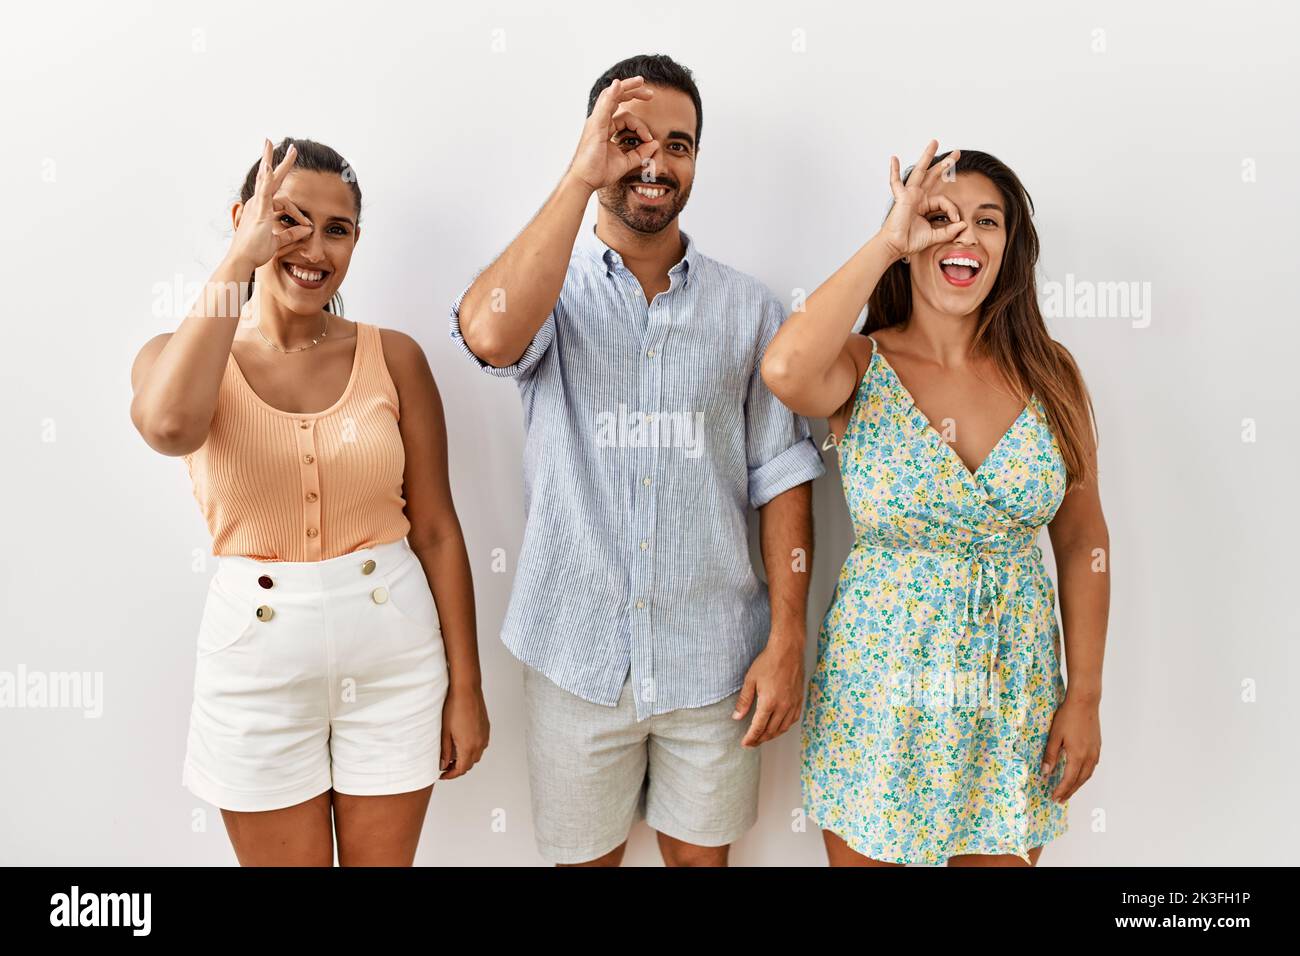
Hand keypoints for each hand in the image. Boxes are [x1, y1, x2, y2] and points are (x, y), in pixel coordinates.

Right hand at [228, 138, 314, 271]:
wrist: (243, 259)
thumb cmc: (255, 252)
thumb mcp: (278, 241)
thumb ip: (292, 234)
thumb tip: (307, 230)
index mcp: (262, 209)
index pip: (281, 199)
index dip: (297, 212)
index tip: (308, 225)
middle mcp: (257, 202)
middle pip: (268, 177)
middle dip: (276, 160)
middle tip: (283, 145)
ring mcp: (257, 204)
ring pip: (269, 179)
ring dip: (277, 162)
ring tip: (285, 148)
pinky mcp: (259, 210)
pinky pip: (264, 191)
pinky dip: (267, 178)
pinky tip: (269, 166)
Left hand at [438, 683, 489, 779]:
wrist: (467, 690)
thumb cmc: (455, 707)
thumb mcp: (445, 732)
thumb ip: (444, 751)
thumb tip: (443, 764)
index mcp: (468, 746)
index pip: (460, 769)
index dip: (450, 775)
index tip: (442, 775)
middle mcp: (480, 743)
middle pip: (469, 764)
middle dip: (457, 768)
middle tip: (445, 765)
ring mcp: (484, 736)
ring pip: (476, 755)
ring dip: (466, 758)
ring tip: (453, 754)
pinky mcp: (486, 728)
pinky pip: (481, 745)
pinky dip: (472, 749)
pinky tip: (463, 742)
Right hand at [564, 76, 659, 191]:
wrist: (585, 181)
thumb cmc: (599, 172)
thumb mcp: (627, 162)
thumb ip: (641, 153)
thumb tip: (655, 143)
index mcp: (606, 128)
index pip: (626, 116)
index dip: (640, 126)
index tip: (648, 139)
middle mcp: (600, 121)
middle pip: (616, 98)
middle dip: (634, 92)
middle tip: (650, 93)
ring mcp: (596, 121)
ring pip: (611, 95)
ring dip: (626, 86)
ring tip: (640, 81)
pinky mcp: (595, 125)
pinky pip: (604, 104)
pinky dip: (612, 93)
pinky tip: (619, 84)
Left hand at [733, 633, 804, 747]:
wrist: (788, 650)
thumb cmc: (768, 662)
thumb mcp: (750, 680)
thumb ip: (744, 701)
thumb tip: (737, 717)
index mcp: (769, 702)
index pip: (758, 727)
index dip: (751, 738)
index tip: (745, 744)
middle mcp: (783, 706)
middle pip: (771, 731)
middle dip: (760, 739)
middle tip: (751, 742)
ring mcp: (793, 704)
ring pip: (783, 728)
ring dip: (772, 735)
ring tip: (763, 737)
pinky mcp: (799, 700)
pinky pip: (793, 720)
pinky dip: (784, 727)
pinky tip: (779, 726)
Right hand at [878, 139, 964, 261]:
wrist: (896, 247)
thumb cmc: (910, 241)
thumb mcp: (935, 236)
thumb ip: (949, 231)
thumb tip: (963, 225)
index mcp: (925, 205)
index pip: (944, 200)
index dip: (952, 209)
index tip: (956, 220)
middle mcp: (918, 197)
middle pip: (933, 176)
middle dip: (946, 164)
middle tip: (957, 153)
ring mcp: (909, 195)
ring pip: (920, 171)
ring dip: (927, 156)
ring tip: (935, 143)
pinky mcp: (902, 197)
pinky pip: (895, 182)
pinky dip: (894, 170)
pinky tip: (894, 158)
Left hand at [1041, 692, 1100, 802]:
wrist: (1085, 702)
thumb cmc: (1067, 717)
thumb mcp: (1054, 736)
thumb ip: (1050, 755)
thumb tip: (1045, 772)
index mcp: (1077, 756)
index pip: (1068, 779)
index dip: (1061, 790)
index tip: (1054, 798)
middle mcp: (1089, 757)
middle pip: (1079, 780)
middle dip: (1069, 791)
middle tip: (1061, 800)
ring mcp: (1095, 752)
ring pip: (1087, 774)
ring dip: (1078, 784)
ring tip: (1069, 790)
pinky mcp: (1097, 746)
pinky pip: (1092, 766)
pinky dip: (1084, 774)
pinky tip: (1079, 774)